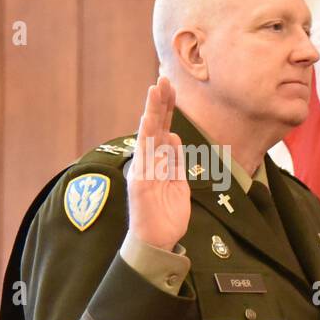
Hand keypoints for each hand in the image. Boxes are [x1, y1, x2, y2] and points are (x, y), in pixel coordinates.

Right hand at [126, 76, 189, 250]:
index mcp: (158, 160)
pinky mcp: (141, 183)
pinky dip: (150, 141)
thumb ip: (175, 161)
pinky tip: (154, 124)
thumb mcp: (178, 183)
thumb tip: (174, 136)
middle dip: (159, 102)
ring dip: (152, 113)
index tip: (169, 86)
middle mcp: (148, 161)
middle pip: (154, 126)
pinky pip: (147, 158)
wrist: (157, 240)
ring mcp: (144, 170)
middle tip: (162, 78)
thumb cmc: (167, 214)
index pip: (163, 128)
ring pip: (148, 136)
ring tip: (155, 92)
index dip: (166, 107)